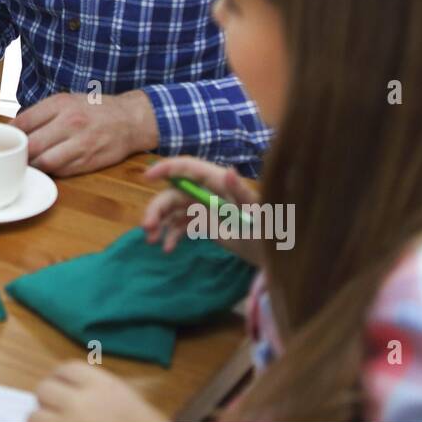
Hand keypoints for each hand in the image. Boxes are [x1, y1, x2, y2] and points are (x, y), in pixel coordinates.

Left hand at [13, 90, 159, 176]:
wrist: (130, 120)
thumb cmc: (95, 109)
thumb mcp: (68, 100)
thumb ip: (42, 113)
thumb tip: (13, 128)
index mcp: (61, 104)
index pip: (24, 121)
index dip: (10, 134)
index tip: (6, 140)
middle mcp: (71, 122)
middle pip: (33, 144)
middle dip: (19, 154)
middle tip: (13, 157)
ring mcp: (81, 143)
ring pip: (45, 162)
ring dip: (34, 166)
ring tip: (29, 165)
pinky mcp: (89, 161)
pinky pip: (61, 172)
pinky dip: (50, 172)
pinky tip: (47, 169)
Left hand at [29, 362, 168, 421]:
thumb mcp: (125, 397)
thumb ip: (99, 388)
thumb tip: (70, 386)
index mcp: (102, 386)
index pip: (66, 369)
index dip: (60, 376)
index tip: (59, 383)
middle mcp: (81, 403)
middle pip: (46, 388)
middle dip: (48, 398)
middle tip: (54, 406)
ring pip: (35, 416)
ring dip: (41, 419)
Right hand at [142, 155, 263, 264]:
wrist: (275, 253)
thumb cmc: (270, 229)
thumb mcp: (258, 213)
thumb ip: (242, 192)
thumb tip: (228, 171)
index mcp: (219, 182)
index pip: (188, 168)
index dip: (166, 168)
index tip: (146, 177)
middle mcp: (207, 191)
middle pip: (173, 193)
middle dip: (157, 208)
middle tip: (147, 227)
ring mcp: (203, 207)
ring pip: (173, 209)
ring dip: (159, 222)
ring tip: (151, 242)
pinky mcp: (203, 222)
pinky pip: (180, 224)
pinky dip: (171, 234)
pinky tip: (167, 248)